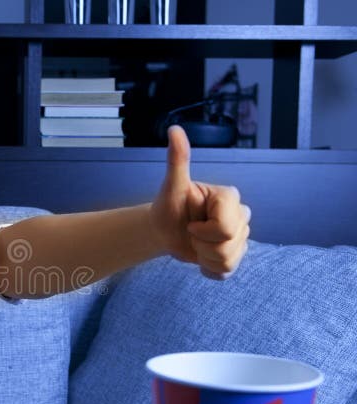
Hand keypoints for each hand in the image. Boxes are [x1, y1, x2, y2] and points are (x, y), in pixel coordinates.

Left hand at [150, 125, 250, 279]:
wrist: (163, 230)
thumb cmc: (168, 206)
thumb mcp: (171, 186)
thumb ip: (177, 160)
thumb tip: (174, 130)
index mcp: (229, 197)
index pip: (226, 225)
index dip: (204, 230)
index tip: (190, 223)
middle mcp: (241, 215)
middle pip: (229, 243)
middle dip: (202, 244)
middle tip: (191, 233)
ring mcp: (241, 237)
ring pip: (228, 259)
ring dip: (203, 257)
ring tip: (195, 243)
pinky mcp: (235, 256)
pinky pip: (226, 272)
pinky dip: (207, 270)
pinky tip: (199, 258)